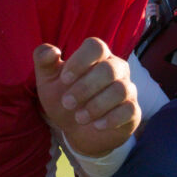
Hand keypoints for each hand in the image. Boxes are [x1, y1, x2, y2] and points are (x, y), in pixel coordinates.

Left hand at [35, 39, 139, 157]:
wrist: (76, 130)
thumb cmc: (64, 98)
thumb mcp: (47, 81)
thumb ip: (44, 60)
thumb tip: (52, 51)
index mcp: (97, 56)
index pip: (96, 47)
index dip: (80, 61)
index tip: (64, 79)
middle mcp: (116, 68)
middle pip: (109, 69)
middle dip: (84, 88)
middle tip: (66, 103)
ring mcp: (127, 88)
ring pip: (120, 90)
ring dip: (96, 106)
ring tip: (79, 118)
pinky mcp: (132, 110)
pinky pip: (129, 109)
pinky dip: (111, 118)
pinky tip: (96, 125)